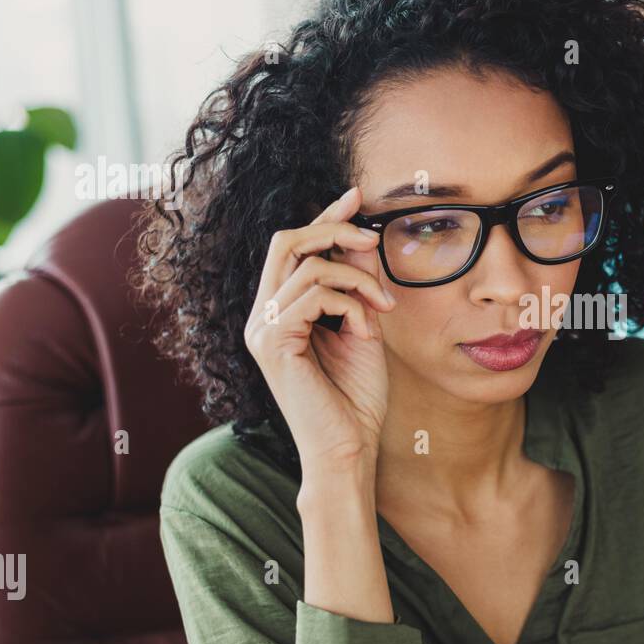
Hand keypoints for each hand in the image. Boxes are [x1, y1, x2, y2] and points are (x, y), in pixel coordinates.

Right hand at [244, 186, 395, 465]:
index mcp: (279, 312)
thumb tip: (362, 236)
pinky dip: (351, 304)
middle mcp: (261, 317)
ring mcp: (262, 330)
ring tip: (382, 309)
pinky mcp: (272, 343)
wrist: (349, 448)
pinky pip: (314, 295)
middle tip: (373, 240)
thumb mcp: (363, 326)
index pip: (294, 249)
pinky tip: (368, 331)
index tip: (357, 195)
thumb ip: (356, 285)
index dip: (324, 218)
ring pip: (309, 267)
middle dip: (334, 230)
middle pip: (287, 242)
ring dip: (358, 280)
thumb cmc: (356, 397)